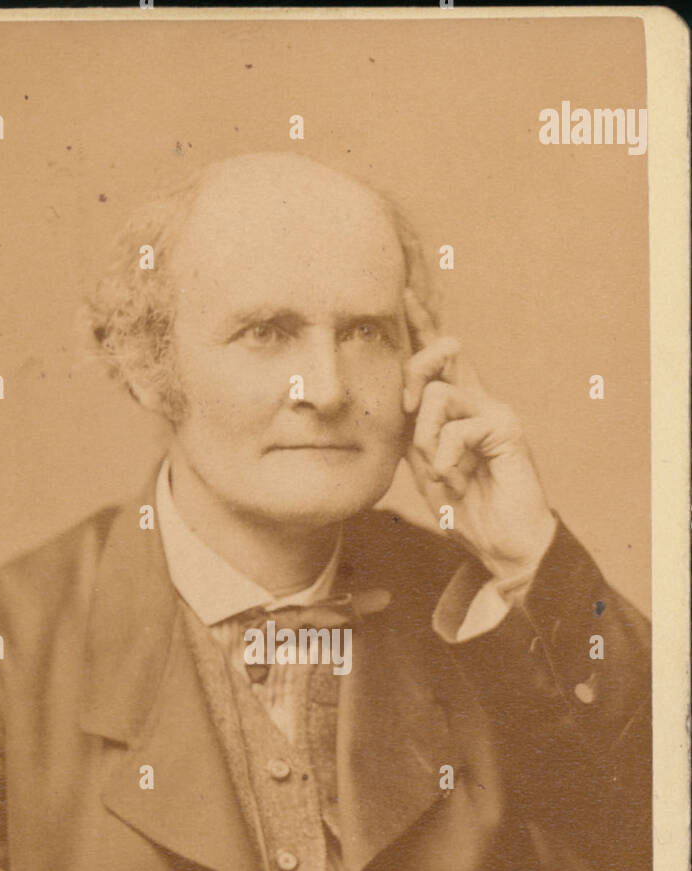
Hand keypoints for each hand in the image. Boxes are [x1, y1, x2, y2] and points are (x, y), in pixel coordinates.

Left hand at [402, 289, 555, 581]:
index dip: (423, 321)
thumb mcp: (425, 464)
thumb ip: (412, 430)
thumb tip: (398, 402)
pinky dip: (447, 461)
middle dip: (412, 373)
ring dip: (428, 441)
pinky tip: (458, 481)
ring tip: (441, 472)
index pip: (440, 355)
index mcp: (458, 406)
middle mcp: (479, 399)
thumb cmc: (467, 507)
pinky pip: (456, 430)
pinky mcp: (507, 427)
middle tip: (406, 413)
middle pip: (442, 351)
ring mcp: (495, 410)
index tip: (405, 289)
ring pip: (438, 396)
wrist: (504, 545)